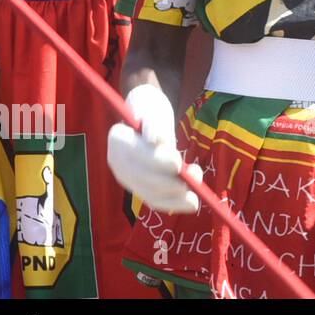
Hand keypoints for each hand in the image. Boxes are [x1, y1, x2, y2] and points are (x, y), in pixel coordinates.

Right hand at [107, 84, 201, 213]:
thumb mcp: (155, 110)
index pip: (133, 155)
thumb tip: (156, 140)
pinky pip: (155, 201)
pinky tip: (191, 203)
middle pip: (141, 178)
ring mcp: (127, 177)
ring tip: (197, 192)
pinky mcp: (139, 187)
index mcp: (118, 138)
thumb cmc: (152, 110)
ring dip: (175, 197)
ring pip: (149, 194)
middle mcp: (117, 161)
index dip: (155, 162)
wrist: (146, 116)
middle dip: (168, 183)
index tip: (177, 162)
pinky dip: (174, 204)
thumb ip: (156, 124)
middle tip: (193, 178)